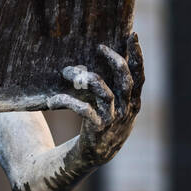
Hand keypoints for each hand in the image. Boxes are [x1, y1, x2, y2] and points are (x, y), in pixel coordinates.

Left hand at [44, 33, 144, 170]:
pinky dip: (66, 101)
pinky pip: (82, 109)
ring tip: (66, 71)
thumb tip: (105, 54)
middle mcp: (126, 109)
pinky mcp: (97, 128)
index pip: (139, 75)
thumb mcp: (115, 106)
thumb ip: (114, 85)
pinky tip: (51, 100)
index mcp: (133, 102)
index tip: (132, 35)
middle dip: (114, 60)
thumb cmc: (103, 123)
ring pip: (103, 91)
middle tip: (100, 47)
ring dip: (83, 78)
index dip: (137, 55)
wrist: (95, 155)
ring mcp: (112, 119)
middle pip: (125, 79)